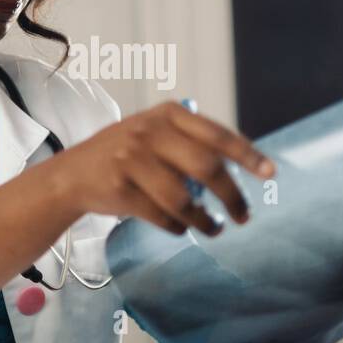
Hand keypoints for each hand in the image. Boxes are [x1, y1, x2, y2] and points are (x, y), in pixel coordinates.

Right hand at [52, 101, 275, 235]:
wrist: (73, 173)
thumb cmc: (126, 153)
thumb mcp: (156, 131)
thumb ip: (192, 141)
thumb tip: (244, 165)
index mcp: (167, 114)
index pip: (216, 134)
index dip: (246, 154)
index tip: (269, 173)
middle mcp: (149, 132)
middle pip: (205, 167)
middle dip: (231, 195)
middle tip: (244, 215)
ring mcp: (131, 159)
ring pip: (183, 198)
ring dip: (204, 220)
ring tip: (214, 228)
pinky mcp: (119, 188)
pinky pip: (161, 216)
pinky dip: (177, 227)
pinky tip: (182, 227)